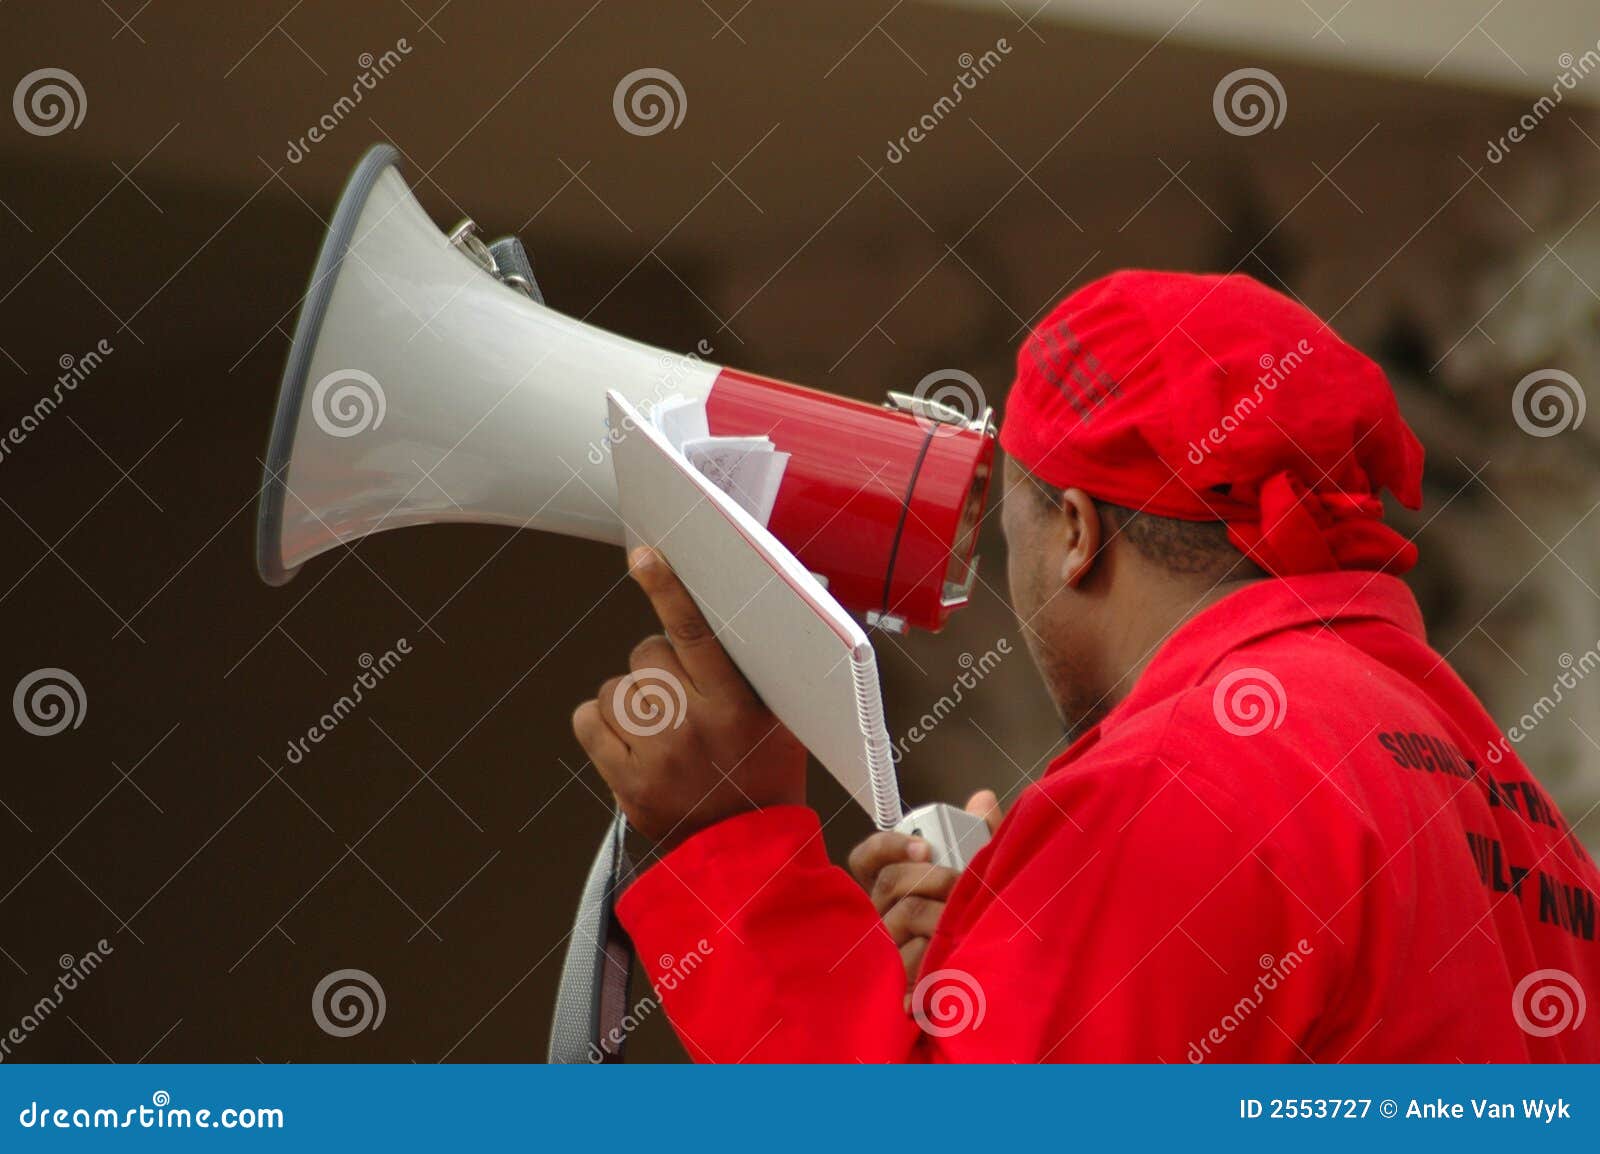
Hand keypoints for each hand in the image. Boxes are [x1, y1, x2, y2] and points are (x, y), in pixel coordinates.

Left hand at [572, 547, 806, 848]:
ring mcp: (655, 756)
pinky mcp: (624, 781)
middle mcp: (693, 728)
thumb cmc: (764, 778)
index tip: (646, 557)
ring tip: (660, 728)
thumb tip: (722, 614)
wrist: (745, 856)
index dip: (669, 589)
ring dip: (631, 699)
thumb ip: (753, 672)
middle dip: (657, 667)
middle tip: (680, 696)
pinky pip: (587, 720)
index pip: (694, 632)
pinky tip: (630, 740)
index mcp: (735, 706)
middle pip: (646, 655)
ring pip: (614, 688)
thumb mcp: (779, 719)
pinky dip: (601, 723)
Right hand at [848, 790, 1001, 988]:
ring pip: (900, 920)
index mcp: (892, 886)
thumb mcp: (983, 872)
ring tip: (964, 925)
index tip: (925, 847)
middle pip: (889, 883)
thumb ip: (983, 835)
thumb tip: (982, 799)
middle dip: (928, 878)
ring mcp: (886, 948)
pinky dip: (933, 960)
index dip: (890, 846)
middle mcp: (881, 913)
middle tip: (958, 884)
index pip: (868, 857)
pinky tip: (950, 962)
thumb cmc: (979, 918)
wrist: (994, 984)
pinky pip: (908, 965)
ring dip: (938, 918)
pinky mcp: (897, 983)